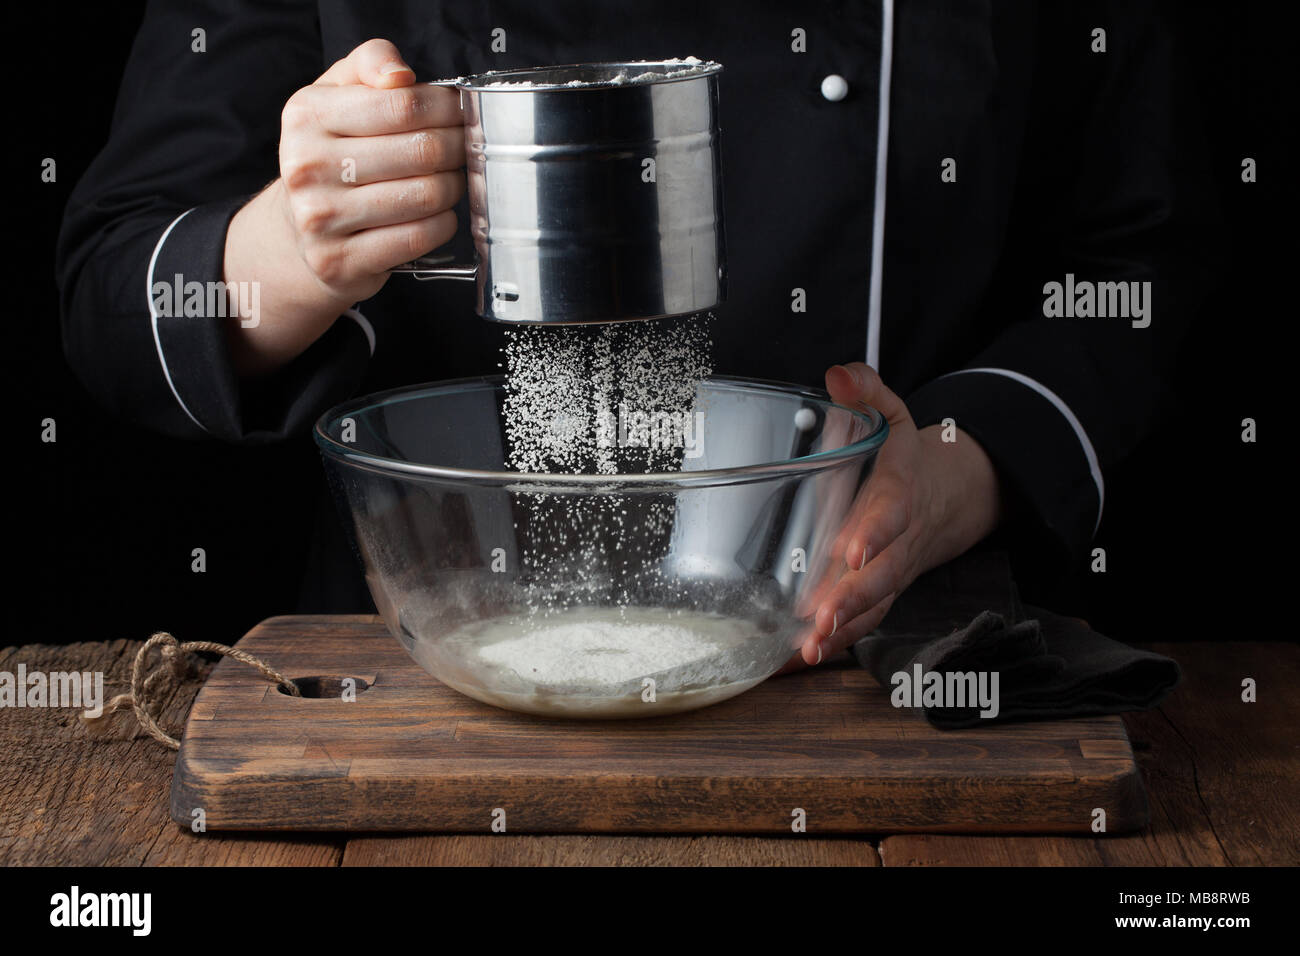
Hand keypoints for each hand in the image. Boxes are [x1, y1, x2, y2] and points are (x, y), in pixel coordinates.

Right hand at [224, 39, 464, 373]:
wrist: (298, 230)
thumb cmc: (330, 154)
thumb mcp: (337, 94)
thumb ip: (369, 63)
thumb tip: (400, 75)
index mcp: (306, 116)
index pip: (403, 104)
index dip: (446, 108)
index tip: (460, 113)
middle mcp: (306, 166)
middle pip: (422, 151)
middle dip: (457, 148)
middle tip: (464, 149)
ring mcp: (320, 218)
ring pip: (425, 195)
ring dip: (453, 187)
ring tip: (451, 180)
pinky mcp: (340, 261)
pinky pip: (417, 237)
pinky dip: (442, 224)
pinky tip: (438, 214)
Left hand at [780, 362, 1002, 670]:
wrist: (946, 495)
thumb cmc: (904, 456)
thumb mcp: (895, 414)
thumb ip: (868, 390)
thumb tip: (836, 374)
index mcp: (901, 490)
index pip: (891, 511)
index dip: (875, 531)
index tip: (853, 550)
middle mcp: (899, 537)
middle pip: (883, 571)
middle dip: (855, 596)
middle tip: (825, 616)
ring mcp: (890, 568)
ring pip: (874, 603)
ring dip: (845, 627)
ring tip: (812, 646)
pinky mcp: (879, 589)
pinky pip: (864, 618)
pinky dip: (838, 639)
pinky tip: (804, 655)